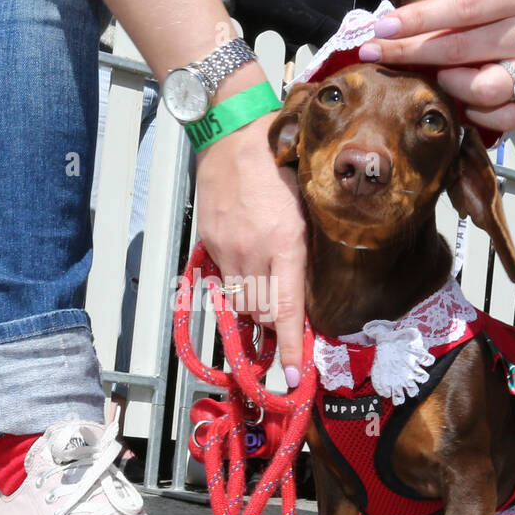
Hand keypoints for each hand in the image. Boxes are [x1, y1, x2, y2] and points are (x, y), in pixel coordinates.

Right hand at [194, 113, 306, 382]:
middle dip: (274, 329)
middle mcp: (253, 252)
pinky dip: (238, 292)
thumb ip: (302, 252)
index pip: (287, 310)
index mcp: (284, 243)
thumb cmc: (279, 166)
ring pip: (242, 303)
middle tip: (286, 335)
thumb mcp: (304, 208)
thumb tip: (305, 292)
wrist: (232, 136)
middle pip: (262, 313)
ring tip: (267, 309)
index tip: (293, 379)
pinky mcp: (210, 245)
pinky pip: (225, 284)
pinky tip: (247, 283)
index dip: (291, 349)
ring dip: (256, 312)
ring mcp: (227, 250)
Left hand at [358, 0, 514, 131]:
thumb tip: (409, 28)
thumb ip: (461, 1)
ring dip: (447, 85)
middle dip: (411, 53)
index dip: (418, 21)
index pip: (461, 9)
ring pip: (483, 91)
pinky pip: (505, 118)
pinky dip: (476, 115)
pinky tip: (460, 101)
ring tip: (435, 75)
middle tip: (376, 54)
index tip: (382, 27)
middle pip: (462, 51)